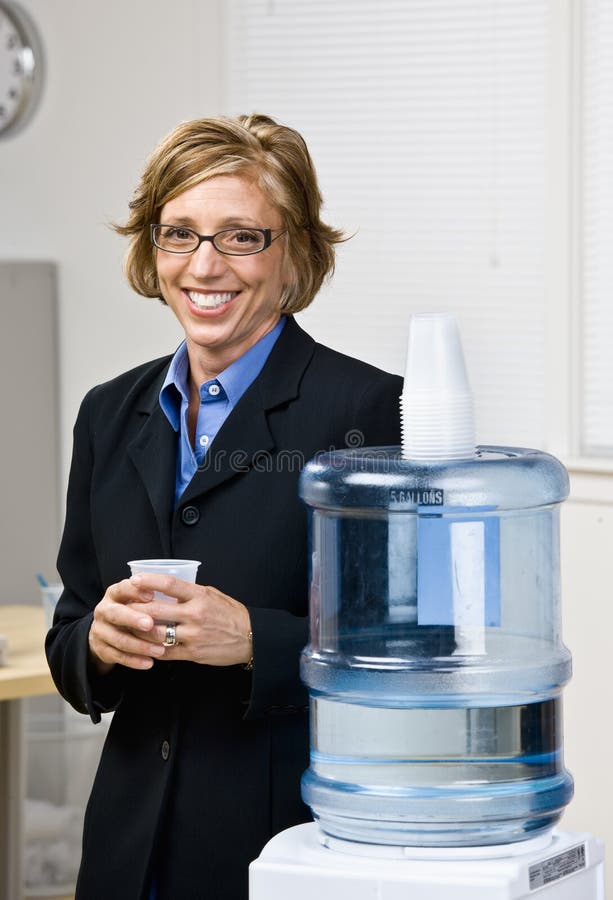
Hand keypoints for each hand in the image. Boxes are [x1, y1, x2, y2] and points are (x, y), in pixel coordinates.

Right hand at [88, 578, 164, 673]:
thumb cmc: (131, 609)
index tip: (151, 595)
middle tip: (150, 624)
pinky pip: (118, 656)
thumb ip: (149, 597)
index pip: (123, 588)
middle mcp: (104, 610)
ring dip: (140, 645)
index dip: (136, 591)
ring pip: (119, 639)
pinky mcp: (101, 648)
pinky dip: (134, 660)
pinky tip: (149, 662)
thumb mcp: (137, 599)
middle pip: (116, 614)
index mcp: (115, 593)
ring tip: (159, 650)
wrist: (107, 630)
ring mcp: (100, 630)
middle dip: (133, 619)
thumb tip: (173, 597)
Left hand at [127, 574, 252, 667]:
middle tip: (122, 607)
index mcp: (200, 596)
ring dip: (140, 631)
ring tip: (129, 628)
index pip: (169, 584)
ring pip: (156, 634)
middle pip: (156, 610)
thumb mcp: (213, 595)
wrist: (251, 638)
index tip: (134, 580)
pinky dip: (152, 649)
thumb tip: (167, 588)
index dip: (149, 581)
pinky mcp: (193, 653)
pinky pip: (166, 652)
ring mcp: (193, 635)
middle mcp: (195, 615)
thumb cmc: (231, 613)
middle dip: (135, 609)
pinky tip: (144, 645)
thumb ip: (191, 592)